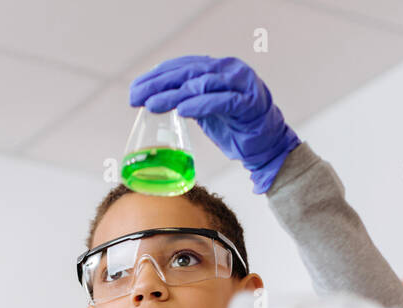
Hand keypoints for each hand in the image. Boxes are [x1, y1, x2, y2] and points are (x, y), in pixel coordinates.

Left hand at [129, 55, 300, 193]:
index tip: (134, 90)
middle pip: (187, 72)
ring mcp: (241, 84)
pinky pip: (221, 101)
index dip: (156, 76)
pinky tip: (182, 110)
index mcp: (217, 68)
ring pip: (201, 84)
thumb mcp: (206, 110)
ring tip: (152, 104)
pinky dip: (200, 104)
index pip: (181, 66)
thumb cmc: (236, 127)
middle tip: (136, 97)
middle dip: (159, 84)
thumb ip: (188, 100)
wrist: (268, 145)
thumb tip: (154, 99)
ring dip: (174, 94)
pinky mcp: (249, 102)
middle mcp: (229, 70)